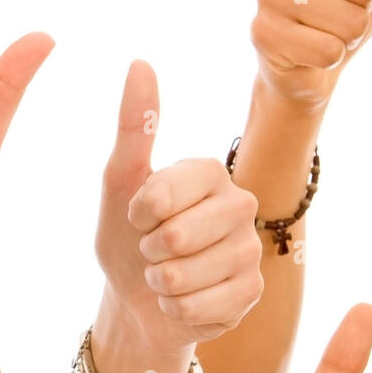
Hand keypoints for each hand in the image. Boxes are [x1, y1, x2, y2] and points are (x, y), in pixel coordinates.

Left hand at [95, 60, 263, 356]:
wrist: (138, 301)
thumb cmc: (128, 237)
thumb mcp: (119, 184)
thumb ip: (134, 127)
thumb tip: (139, 62)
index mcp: (209, 171)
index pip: (161, 194)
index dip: (137, 214)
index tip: (139, 216)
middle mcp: (241, 204)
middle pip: (176, 238)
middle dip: (148, 252)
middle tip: (154, 250)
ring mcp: (251, 251)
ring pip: (184, 276)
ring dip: (159, 284)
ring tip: (164, 276)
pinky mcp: (252, 293)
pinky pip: (196, 309)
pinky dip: (175, 310)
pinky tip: (180, 301)